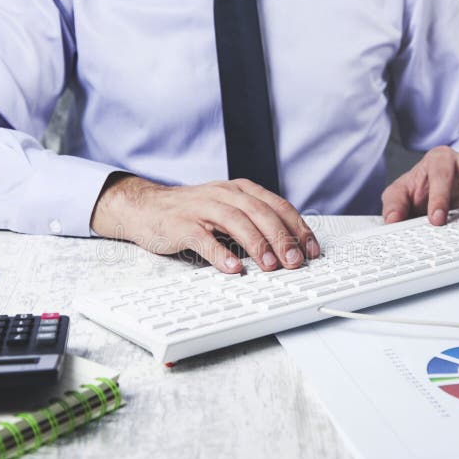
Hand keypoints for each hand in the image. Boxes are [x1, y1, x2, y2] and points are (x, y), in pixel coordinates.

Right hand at [91, 174, 319, 272]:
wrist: (146, 207)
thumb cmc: (192, 212)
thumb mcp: (228, 208)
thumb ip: (255, 221)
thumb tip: (290, 247)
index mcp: (241, 190)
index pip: (278, 206)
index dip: (298, 228)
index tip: (312, 250)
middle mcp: (225, 194)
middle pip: (261, 213)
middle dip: (282, 238)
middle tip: (296, 261)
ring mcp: (203, 208)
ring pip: (237, 222)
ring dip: (257, 244)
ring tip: (270, 266)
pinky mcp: (183, 225)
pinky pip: (204, 239)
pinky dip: (220, 254)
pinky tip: (233, 268)